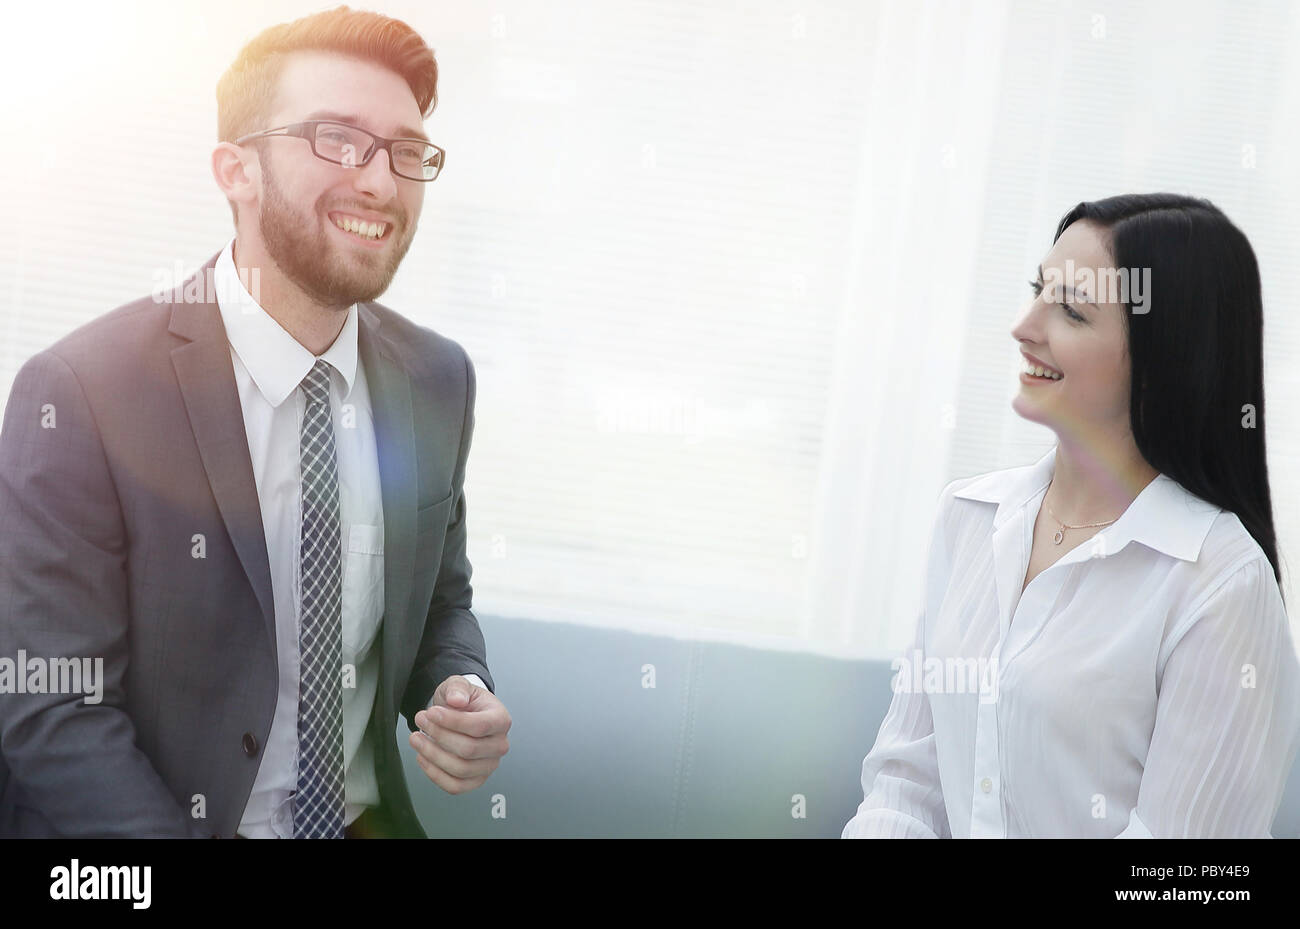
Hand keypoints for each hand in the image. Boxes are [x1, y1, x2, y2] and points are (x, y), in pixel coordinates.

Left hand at [409, 674, 510, 794]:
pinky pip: (455, 786)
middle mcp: (499, 745)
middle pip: (469, 750)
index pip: (480, 726)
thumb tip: (456, 699)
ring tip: (416, 738)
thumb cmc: (464, 702)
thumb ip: (458, 688)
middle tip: (420, 721)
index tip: (431, 712)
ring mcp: (489, 765)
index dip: (453, 721)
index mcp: (501, 720)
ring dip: (432, 755)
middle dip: (438, 736)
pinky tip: (422, 757)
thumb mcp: (459, 685)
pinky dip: (434, 774)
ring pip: (460, 769)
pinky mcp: (475, 780)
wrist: (462, 715)